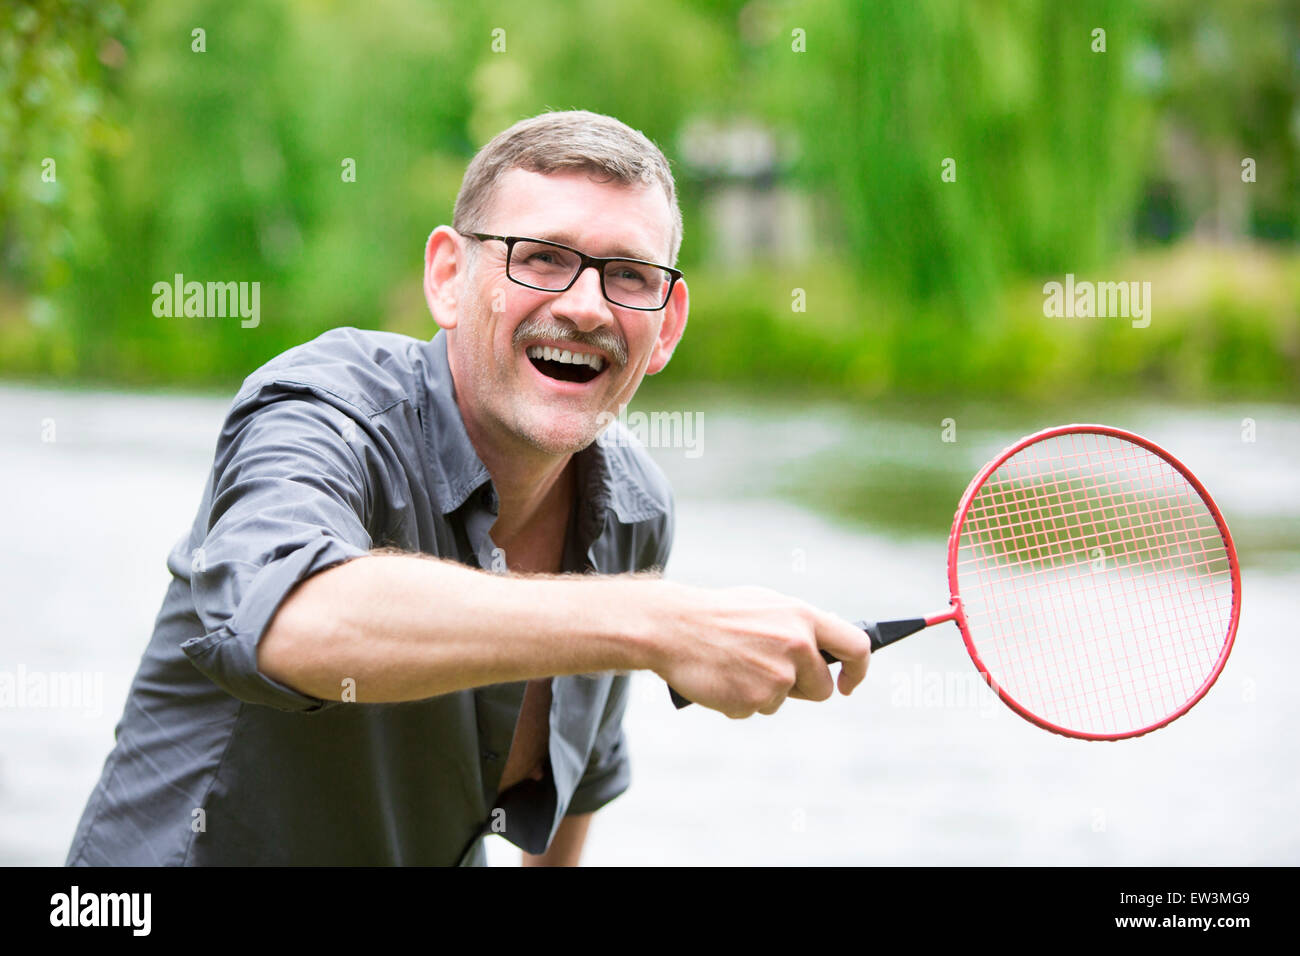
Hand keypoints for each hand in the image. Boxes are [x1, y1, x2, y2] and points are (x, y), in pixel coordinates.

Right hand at [651, 583, 870, 717]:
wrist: (671, 627)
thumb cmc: (716, 614)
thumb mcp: (764, 605)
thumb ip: (798, 625)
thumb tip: (825, 646)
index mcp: (802, 617)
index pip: (856, 646)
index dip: (858, 670)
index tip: (847, 683)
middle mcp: (796, 646)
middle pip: (821, 688)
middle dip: (801, 688)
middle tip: (769, 672)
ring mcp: (776, 676)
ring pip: (783, 701)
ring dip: (763, 692)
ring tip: (733, 666)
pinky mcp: (754, 700)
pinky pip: (755, 710)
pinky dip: (739, 701)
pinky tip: (721, 679)